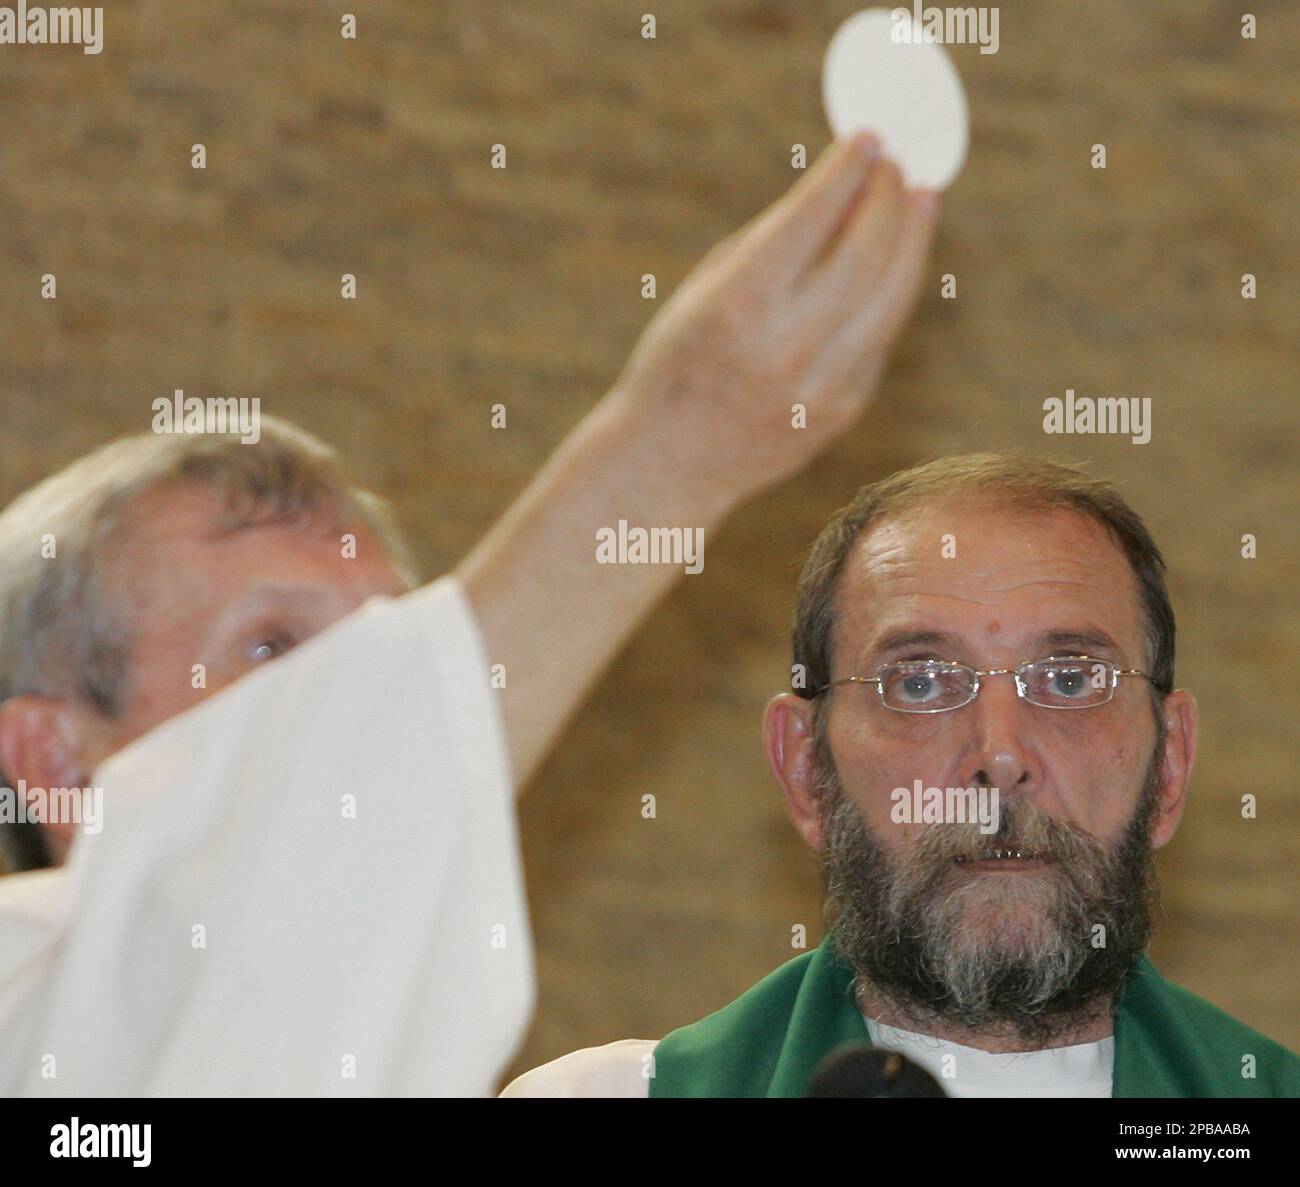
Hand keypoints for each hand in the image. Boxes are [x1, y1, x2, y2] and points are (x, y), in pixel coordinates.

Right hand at [608, 133, 940, 510]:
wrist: (671, 461)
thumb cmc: (681, 361)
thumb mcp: (705, 290)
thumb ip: (773, 241)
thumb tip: (845, 189)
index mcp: (738, 306)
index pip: (812, 218)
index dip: (846, 171)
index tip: (866, 138)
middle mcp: (786, 346)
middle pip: (866, 251)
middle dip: (887, 197)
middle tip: (897, 166)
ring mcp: (823, 384)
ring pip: (892, 294)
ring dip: (912, 237)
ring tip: (921, 197)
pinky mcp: (845, 407)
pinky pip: (880, 333)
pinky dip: (892, 288)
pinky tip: (895, 258)